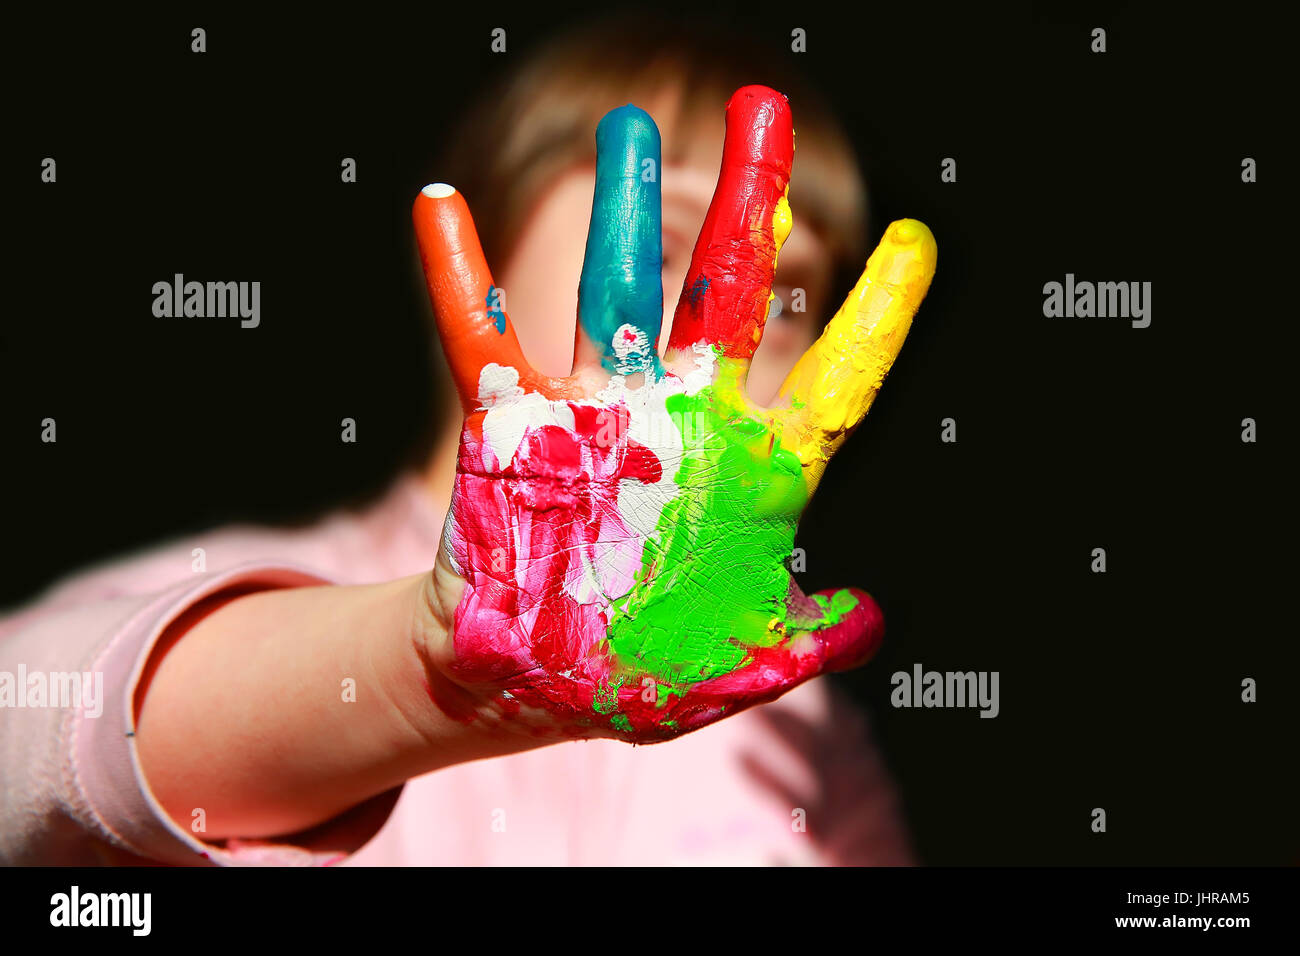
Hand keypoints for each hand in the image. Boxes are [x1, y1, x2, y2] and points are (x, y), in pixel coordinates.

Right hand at [413, 86, 935, 742]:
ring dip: (617, 212)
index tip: (915, 238)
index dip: (875, 314)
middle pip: (726, 294)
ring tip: (624, 130)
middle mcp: (680, 422)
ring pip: (611, 290)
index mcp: (749, 475)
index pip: (829, 380)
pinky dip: (459, 279)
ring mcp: (597, 415)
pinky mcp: (513, 428)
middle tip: (764, 111)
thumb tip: (872, 616)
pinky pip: (480, 340)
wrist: (531, 684)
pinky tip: (437, 206)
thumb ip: (807, 642)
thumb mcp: (737, 667)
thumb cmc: (640, 676)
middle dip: (746, 204)